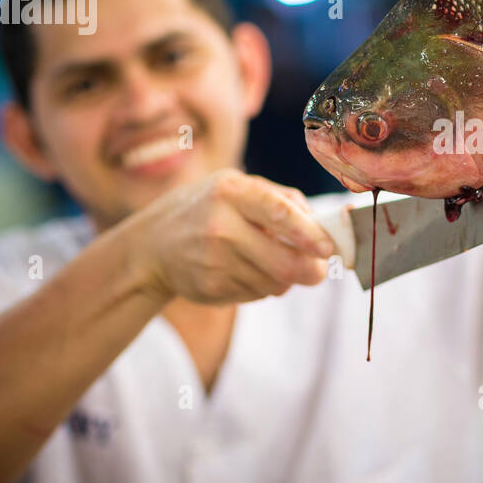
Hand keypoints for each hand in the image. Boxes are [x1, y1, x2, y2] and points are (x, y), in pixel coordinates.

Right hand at [130, 169, 333, 303]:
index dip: (310, 235)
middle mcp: (220, 225)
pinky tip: (245, 270)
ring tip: (268, 261)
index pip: (280, 213)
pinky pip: (257, 295)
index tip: (328, 248)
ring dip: (284, 278)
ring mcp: (212, 260)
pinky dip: (262, 286)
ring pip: (275, 283)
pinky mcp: (209, 288)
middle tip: (318, 270)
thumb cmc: (212, 208)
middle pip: (284, 263)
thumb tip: (327, 228)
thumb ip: (284, 201)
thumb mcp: (240, 187)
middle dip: (310, 271)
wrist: (154, 244)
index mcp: (232, 191)